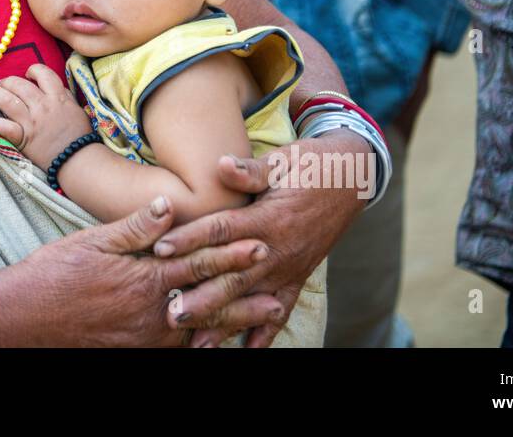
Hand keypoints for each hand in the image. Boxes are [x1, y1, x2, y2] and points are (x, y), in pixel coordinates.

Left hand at [0, 64, 93, 167]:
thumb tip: (54, 86)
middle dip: (7, 81)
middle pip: (19, 85)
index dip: (33, 70)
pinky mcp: (24, 139)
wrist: (79, 159)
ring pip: (8, 101)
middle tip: (2, 84)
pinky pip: (6, 128)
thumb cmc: (79, 135)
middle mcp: (42, 106)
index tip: (27, 74)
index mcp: (57, 97)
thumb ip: (65, 96)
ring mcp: (32, 122)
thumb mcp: (76, 109)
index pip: (43, 73)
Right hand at [0, 196, 283, 346]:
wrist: (21, 318)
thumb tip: (169, 204)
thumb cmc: (53, 273)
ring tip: (264, 317)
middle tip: (277, 291)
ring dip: (233, 323)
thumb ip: (136, 226)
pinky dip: (201, 345)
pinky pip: (177, 350)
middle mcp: (152, 314)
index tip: (260, 243)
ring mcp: (145, 339)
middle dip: (245, 294)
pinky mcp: (134, 354)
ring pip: (200, 330)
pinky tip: (217, 342)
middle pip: (210, 302)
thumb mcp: (92, 240)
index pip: (199, 262)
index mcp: (145, 279)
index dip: (231, 253)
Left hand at [152, 131, 370, 347]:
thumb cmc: (311, 164)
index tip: (160, 249)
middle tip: (173, 315)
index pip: (222, 230)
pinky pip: (280, 309)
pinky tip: (248, 352)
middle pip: (233, 277)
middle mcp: (276, 249)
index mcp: (268, 218)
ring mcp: (289, 267)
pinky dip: (265, 333)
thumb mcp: (282, 160)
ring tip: (198, 344)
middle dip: (203, 298)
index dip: (191, 239)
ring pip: (251, 301)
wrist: (351, 177)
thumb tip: (221, 164)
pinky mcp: (298, 276)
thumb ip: (250, 169)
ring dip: (225, 324)